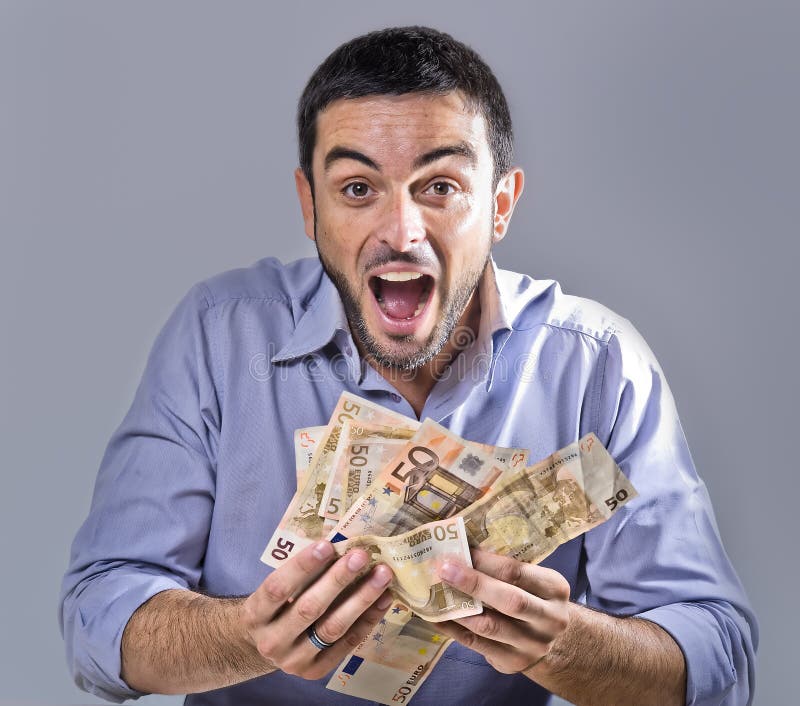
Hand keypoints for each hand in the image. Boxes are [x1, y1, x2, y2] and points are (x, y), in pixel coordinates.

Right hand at [240, 540, 393, 679]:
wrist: (262, 648)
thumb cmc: (275, 607)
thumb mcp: (275, 589)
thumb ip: (301, 573)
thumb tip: (341, 545)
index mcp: (255, 614)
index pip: (277, 588)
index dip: (302, 566)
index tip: (327, 545)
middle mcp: (272, 641)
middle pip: (309, 608)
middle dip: (338, 579)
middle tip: (361, 555)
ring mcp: (294, 660)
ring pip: (332, 628)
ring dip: (361, 599)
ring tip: (382, 576)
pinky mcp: (316, 671)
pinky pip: (347, 643)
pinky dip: (368, 619)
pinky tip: (384, 599)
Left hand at [434, 549, 569, 674]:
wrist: (555, 641)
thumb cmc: (533, 598)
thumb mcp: (533, 581)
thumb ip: (506, 570)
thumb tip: (461, 548)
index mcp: (554, 588)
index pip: (517, 572)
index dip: (486, 561)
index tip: (460, 549)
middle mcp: (550, 619)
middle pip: (509, 600)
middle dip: (473, 583)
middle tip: (444, 569)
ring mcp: (533, 645)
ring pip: (490, 626)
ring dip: (459, 608)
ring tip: (435, 593)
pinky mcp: (514, 662)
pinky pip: (477, 644)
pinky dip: (453, 629)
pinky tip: (436, 617)